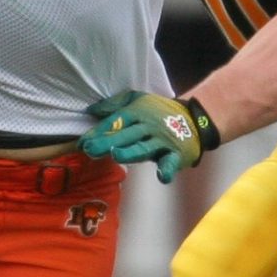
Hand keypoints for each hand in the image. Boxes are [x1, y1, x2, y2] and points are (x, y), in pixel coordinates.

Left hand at [79, 91, 205, 183]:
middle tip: (90, 150)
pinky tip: (162, 176)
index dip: (99, 131)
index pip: (116, 121)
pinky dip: (167, 169)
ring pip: (144, 147)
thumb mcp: (137, 100)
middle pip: (126, 134)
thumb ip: (113, 105)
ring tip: (117, 154)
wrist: (194, 118)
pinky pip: (171, 162)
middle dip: (108, 142)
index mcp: (137, 112)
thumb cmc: (158, 111)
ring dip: (131, 152)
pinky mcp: (175, 154)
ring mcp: (162, 141)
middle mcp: (149, 126)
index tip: (82, 142)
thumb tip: (91, 111)